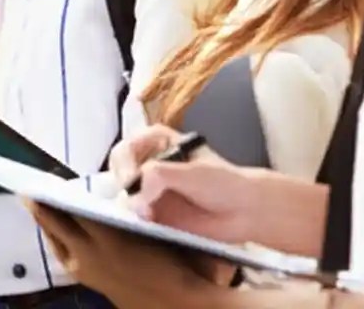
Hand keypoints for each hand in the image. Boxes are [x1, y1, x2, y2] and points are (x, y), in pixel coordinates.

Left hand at [28, 201, 229, 308]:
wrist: (180, 304)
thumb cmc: (176, 261)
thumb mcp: (154, 228)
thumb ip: (128, 210)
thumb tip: (113, 194)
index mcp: (108, 237)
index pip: (72, 209)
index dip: (56, 193)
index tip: (43, 178)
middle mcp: (90, 254)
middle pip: (55, 225)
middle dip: (40, 207)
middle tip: (26, 189)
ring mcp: (86, 271)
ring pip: (55, 242)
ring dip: (45, 224)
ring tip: (35, 204)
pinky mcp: (89, 282)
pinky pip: (63, 256)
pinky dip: (56, 240)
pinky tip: (56, 231)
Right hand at [113, 125, 261, 245]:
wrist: (244, 211)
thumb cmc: (223, 182)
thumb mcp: (191, 172)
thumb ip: (159, 176)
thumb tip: (135, 197)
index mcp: (156, 141)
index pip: (126, 149)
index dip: (124, 165)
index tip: (131, 182)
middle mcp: (148, 162)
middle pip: (118, 171)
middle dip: (124, 186)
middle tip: (137, 202)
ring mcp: (149, 188)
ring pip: (122, 194)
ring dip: (127, 205)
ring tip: (146, 215)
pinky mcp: (152, 212)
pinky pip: (133, 215)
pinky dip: (133, 219)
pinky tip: (146, 222)